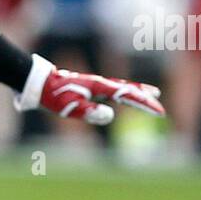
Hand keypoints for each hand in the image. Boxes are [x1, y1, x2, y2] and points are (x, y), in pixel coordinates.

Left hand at [15, 55, 164, 125]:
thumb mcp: (70, 107)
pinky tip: (125, 96)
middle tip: (160, 100)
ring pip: (122, 86)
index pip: (127, 95)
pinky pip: (113, 89)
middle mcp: (100, 83)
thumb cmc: (54, 96)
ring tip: (152, 94)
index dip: (144, 103)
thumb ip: (89, 112)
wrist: (40, 83)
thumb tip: (110, 115)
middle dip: (145, 94)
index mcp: (99, 87)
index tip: (158, 110)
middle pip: (128, 87)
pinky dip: (125, 91)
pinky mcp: (90, 87)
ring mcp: (96, 85)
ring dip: (137, 90)